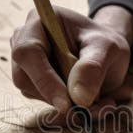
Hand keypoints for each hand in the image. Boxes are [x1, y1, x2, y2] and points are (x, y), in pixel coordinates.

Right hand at [10, 5, 132, 111]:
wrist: (105, 52)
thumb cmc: (104, 43)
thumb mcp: (108, 48)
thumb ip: (93, 68)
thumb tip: (79, 98)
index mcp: (39, 22)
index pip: (28, 52)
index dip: (44, 80)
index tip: (66, 104)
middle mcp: (24, 42)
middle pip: (24, 78)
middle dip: (56, 97)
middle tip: (89, 106)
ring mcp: (26, 65)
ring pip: (34, 94)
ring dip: (67, 105)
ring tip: (100, 102)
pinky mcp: (33, 84)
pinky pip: (44, 102)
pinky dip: (69, 109)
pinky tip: (92, 102)